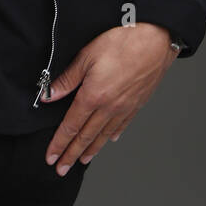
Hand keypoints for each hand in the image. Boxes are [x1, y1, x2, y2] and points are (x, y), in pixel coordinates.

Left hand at [43, 23, 177, 175]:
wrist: (156, 37)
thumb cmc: (122, 39)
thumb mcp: (87, 55)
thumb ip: (67, 79)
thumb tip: (49, 96)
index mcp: (93, 96)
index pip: (71, 126)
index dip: (59, 143)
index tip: (51, 157)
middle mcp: (109, 107)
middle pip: (86, 136)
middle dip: (71, 154)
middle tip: (61, 169)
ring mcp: (125, 106)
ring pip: (104, 134)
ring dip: (91, 149)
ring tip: (81, 160)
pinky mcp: (138, 102)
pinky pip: (122, 124)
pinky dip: (112, 135)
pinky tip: (108, 140)